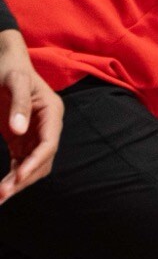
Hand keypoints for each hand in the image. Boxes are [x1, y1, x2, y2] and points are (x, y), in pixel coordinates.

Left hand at [0, 30, 60, 203]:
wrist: (5, 61)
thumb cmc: (10, 68)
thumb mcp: (13, 81)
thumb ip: (17, 104)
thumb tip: (18, 131)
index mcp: (52, 112)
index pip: (49, 143)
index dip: (36, 161)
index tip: (18, 176)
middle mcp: (48, 127)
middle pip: (43, 160)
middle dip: (25, 178)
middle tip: (4, 194)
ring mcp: (35, 134)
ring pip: (33, 165)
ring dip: (19, 182)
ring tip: (1, 197)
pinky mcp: (22, 139)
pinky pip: (20, 162)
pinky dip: (12, 176)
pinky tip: (2, 188)